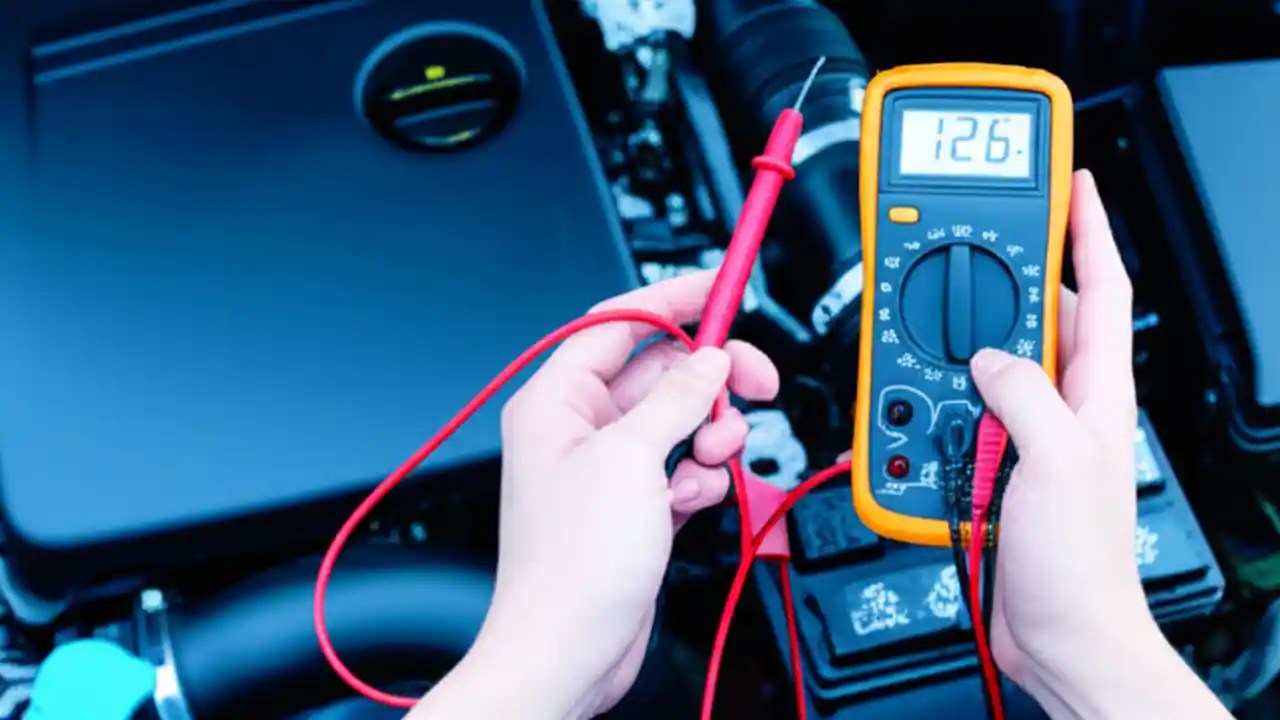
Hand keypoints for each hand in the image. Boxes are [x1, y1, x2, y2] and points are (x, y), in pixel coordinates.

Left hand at [411, 271, 777, 718]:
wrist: (571, 650)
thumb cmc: (570, 566)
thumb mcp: (630, 460)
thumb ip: (675, 398)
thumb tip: (708, 358)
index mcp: (557, 400)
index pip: (620, 322)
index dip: (675, 299)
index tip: (723, 286)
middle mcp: (579, 428)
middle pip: (661, 371)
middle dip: (708, 380)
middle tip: (754, 382)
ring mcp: (609, 467)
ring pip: (679, 419)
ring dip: (707, 435)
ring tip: (706, 460)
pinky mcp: (634, 503)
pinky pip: (682, 465)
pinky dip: (698, 478)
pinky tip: (688, 501)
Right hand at [971, 171, 1228, 717]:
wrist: (1060, 633)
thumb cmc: (1079, 562)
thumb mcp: (1055, 460)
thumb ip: (1022, 393)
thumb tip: (989, 358)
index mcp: (1097, 390)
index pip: (1101, 286)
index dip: (1088, 227)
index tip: (1072, 181)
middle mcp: (1068, 404)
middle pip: (1040, 314)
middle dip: (1010, 276)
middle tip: (975, 244)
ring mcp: (1033, 433)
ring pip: (993, 361)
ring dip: (962, 346)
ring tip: (935, 330)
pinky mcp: (1000, 462)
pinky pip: (965, 410)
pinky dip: (938, 398)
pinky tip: (921, 400)